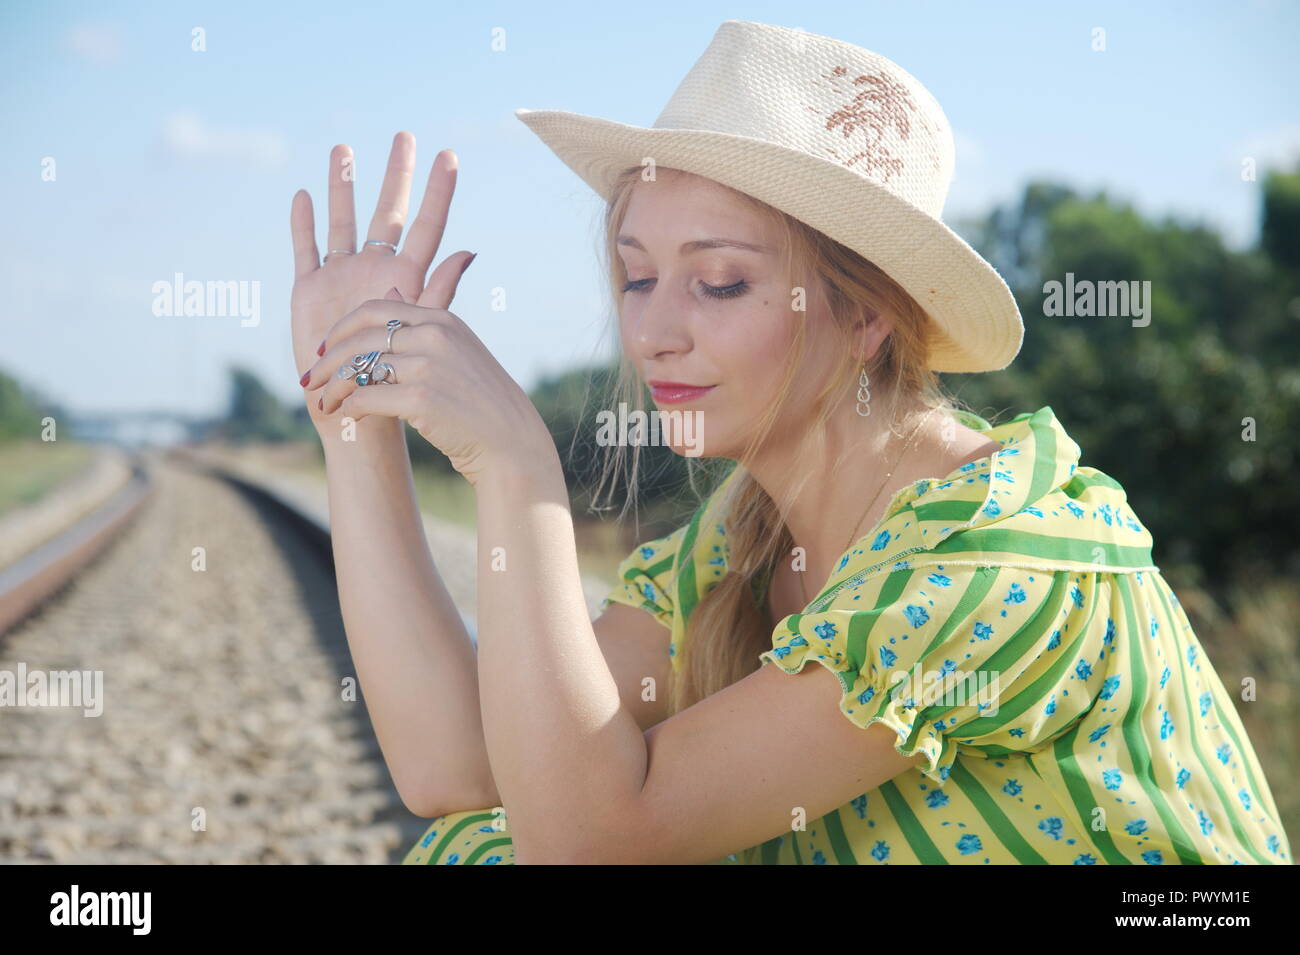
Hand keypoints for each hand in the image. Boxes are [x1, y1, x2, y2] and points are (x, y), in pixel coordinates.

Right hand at [289, 132, 472, 435]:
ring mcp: (343, 276)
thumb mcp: (424, 329)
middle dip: (395, 175)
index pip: (427, 224)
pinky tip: (304, 196)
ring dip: (343, 186)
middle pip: (386, 212)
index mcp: (409, 277)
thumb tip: (469, 252)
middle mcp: (377, 269)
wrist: (360, 410)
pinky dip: (304, 223)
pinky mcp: (312, 288)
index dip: (438, 191)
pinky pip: (307, 248)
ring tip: (343, 150)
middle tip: (403, 136)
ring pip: (343, 221)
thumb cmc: (401, 379)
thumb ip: (440, 288)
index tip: (448, 155)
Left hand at [300, 286, 554, 485]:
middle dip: (328, 360)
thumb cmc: (481, 400)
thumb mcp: (459, 349)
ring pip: (359, 368)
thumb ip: (424, 324)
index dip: (342, 328)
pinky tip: (351, 417)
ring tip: (325, 404)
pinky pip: (367, 397)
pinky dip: (351, 408)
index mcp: (441, 319)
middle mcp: (434, 335)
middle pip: (359, 339)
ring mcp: (428, 365)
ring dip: (335, 388)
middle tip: (312, 379)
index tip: (326, 347)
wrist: (509, 440)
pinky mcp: (421, 398)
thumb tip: (389, 292)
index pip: (375, 310)